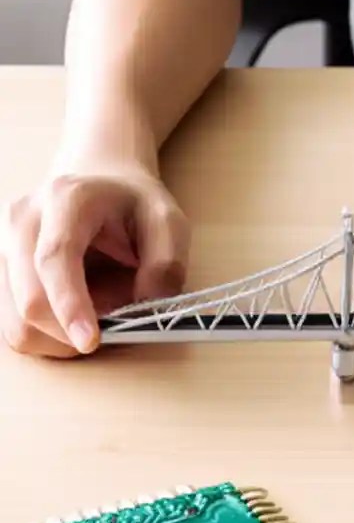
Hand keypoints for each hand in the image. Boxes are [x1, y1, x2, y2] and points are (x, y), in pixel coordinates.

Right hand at [0, 162, 189, 357]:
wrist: (98, 181)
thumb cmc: (133, 204)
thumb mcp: (168, 222)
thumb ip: (167, 263)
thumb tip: (148, 305)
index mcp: (66, 200)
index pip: (55, 259)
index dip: (69, 305)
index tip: (90, 341)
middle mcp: (22, 221)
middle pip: (29, 297)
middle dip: (70, 332)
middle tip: (111, 333)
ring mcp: (4, 247)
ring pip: (16, 319)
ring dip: (59, 338)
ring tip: (95, 320)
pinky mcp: (2, 271)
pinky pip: (15, 323)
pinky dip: (48, 335)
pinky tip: (74, 319)